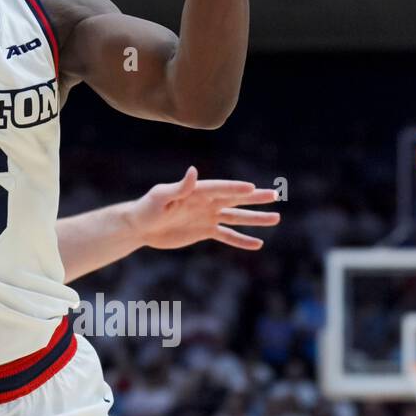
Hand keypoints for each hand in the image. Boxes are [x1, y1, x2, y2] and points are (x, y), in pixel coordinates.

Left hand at [129, 166, 280, 250]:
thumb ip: (179, 186)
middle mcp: (206, 202)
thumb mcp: (160, 196)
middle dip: (255, 198)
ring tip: (276, 218)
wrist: (140, 227)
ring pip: (236, 217)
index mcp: (196, 191)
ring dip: (255, 218)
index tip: (252, 188)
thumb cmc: (146, 208)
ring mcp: (207, 216)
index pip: (220, 188)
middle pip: (235, 199)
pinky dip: (241, 240)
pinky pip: (227, 235)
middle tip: (275, 195)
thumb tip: (193, 171)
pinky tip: (257, 243)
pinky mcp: (204, 231)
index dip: (234, 188)